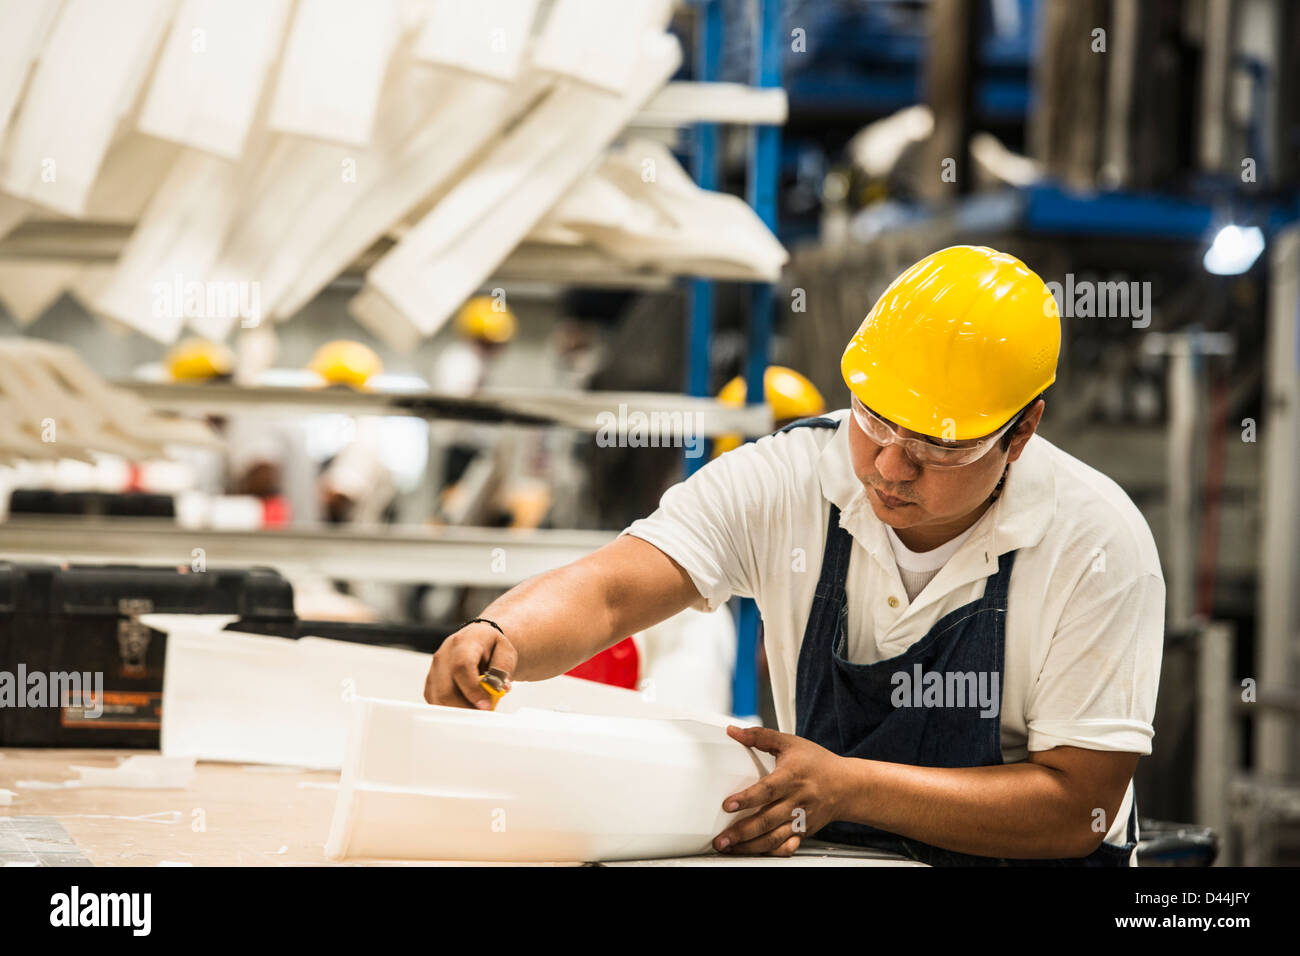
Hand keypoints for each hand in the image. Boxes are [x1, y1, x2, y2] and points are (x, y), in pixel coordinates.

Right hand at [422, 622, 517, 708]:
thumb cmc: (491, 647)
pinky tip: (468, 705)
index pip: (462, 666)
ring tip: (478, 708)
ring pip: (439, 700)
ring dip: (460, 711)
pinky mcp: (430, 683)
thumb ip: (503, 668)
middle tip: (484, 713)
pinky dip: (453, 710)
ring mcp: (434, 669)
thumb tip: (499, 688)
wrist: (478, 642)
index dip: (473, 689)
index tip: (486, 705)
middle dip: (466, 708)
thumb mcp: (505, 651)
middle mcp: (444, 654)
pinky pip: (437, 703)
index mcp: (464, 642)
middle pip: (446, 690)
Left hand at [714, 725, 847, 856]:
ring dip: (749, 846)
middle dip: (741, 832)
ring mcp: (801, 819)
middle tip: (721, 839)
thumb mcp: (790, 743)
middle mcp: (797, 800)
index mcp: (792, 776)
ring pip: (774, 838)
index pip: (767, 789)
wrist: (847, 786)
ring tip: (729, 848)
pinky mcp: (803, 831)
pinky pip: (785, 846)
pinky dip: (769, 852)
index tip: (727, 805)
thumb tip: (734, 732)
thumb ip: (760, 736)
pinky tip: (753, 852)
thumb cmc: (818, 763)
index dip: (747, 799)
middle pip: (767, 820)